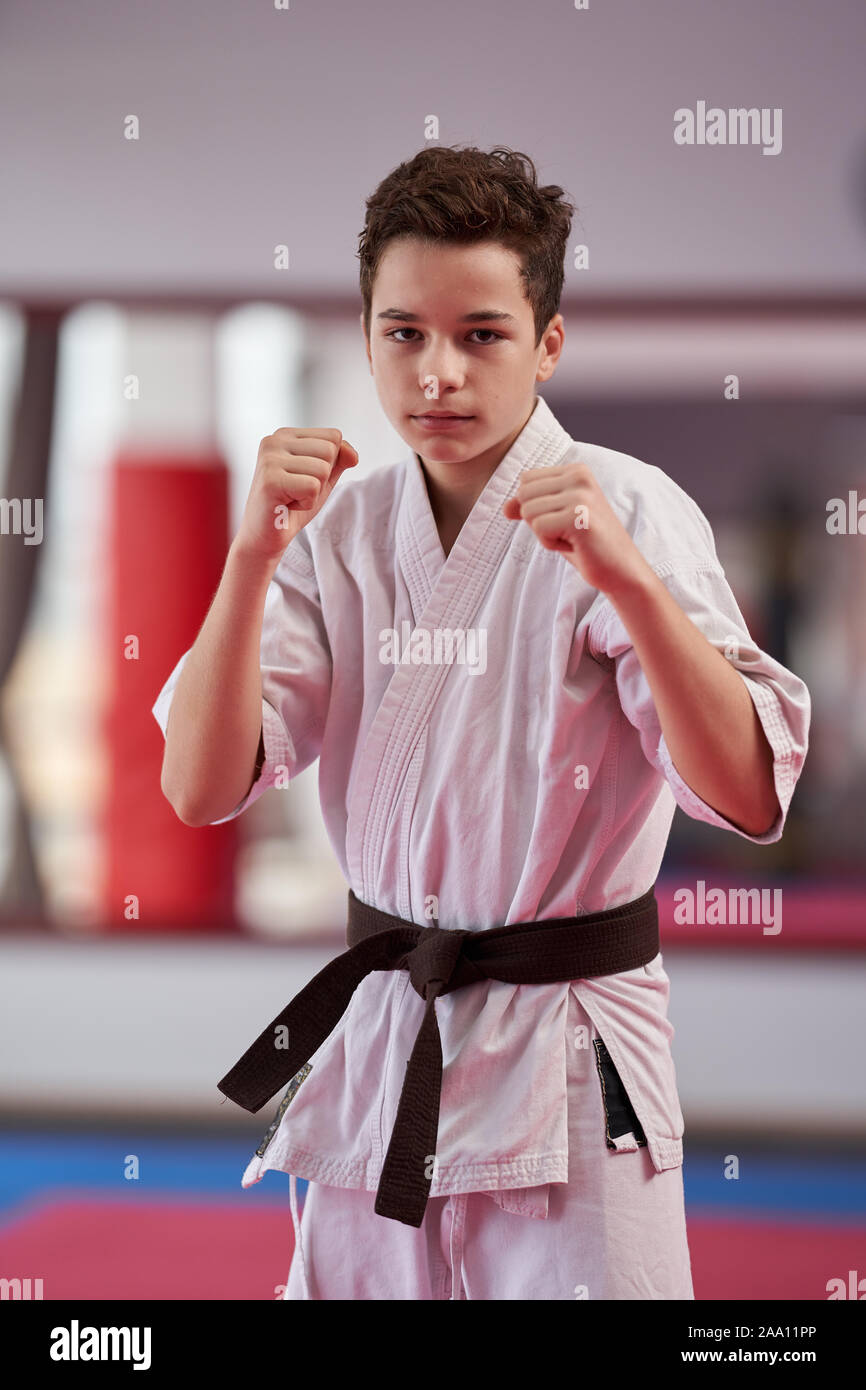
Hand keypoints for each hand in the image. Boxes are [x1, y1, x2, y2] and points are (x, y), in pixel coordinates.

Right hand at [235, 427, 358, 561]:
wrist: (265, 536)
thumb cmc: (292, 505)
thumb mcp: (322, 478)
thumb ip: (340, 460)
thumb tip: (353, 454)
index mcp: (285, 435)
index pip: (334, 436)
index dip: (330, 464)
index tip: (304, 478)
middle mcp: (274, 441)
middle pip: (330, 450)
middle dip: (322, 479)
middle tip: (297, 491)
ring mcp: (269, 459)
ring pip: (322, 470)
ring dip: (313, 493)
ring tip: (291, 498)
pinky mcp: (270, 480)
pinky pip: (312, 487)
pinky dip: (306, 503)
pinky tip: (287, 505)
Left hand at [501, 461, 651, 596]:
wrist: (621, 570)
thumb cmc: (587, 545)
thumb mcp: (556, 520)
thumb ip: (531, 507)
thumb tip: (505, 508)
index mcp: (576, 471)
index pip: (526, 480)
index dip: (536, 507)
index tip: (564, 520)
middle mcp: (579, 476)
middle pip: (523, 494)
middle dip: (537, 521)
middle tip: (567, 532)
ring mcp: (580, 495)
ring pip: (528, 512)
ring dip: (545, 534)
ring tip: (572, 538)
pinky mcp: (579, 516)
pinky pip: (538, 529)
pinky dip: (551, 544)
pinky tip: (575, 545)